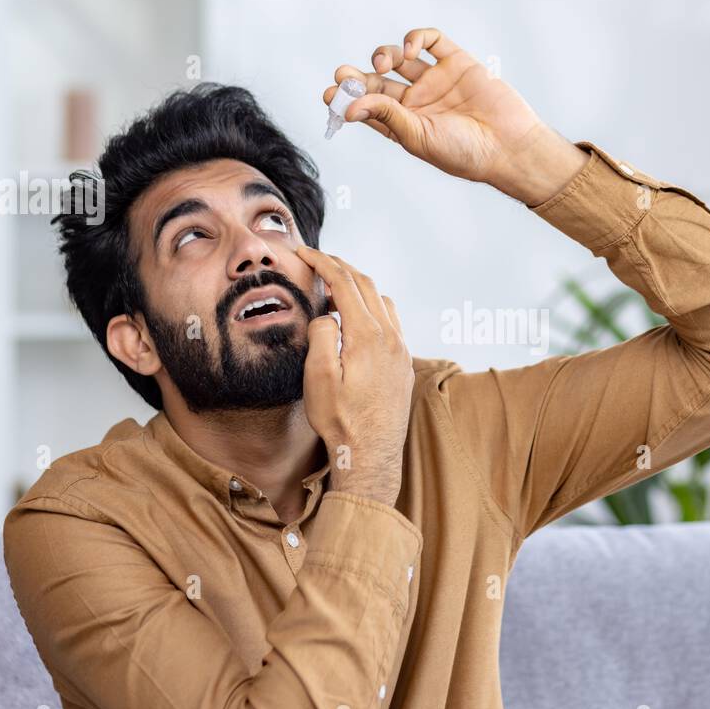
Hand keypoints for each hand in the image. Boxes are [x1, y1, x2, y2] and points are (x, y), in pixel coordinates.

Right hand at [295, 245, 412, 506]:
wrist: (371, 456)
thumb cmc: (341, 421)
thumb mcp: (318, 378)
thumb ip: (321, 336)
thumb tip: (327, 315)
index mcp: (367, 336)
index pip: (345, 284)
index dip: (324, 263)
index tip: (305, 253)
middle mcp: (391, 338)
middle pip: (367, 287)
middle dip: (341, 268)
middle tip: (319, 261)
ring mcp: (401, 351)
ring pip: (383, 302)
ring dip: (360, 287)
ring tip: (337, 288)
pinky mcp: (404, 365)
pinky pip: (392, 321)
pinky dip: (374, 307)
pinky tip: (360, 319)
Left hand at [323, 26, 588, 206]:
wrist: (509, 145)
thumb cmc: (464, 151)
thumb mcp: (418, 136)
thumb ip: (386, 115)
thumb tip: (350, 105)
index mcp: (405, 124)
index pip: (368, 107)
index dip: (347, 98)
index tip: (331, 94)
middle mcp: (418, 101)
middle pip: (377, 81)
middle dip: (357, 76)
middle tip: (342, 73)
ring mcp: (436, 79)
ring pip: (399, 57)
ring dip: (383, 55)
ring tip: (381, 65)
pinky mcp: (457, 62)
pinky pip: (431, 41)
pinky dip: (416, 39)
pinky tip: (411, 51)